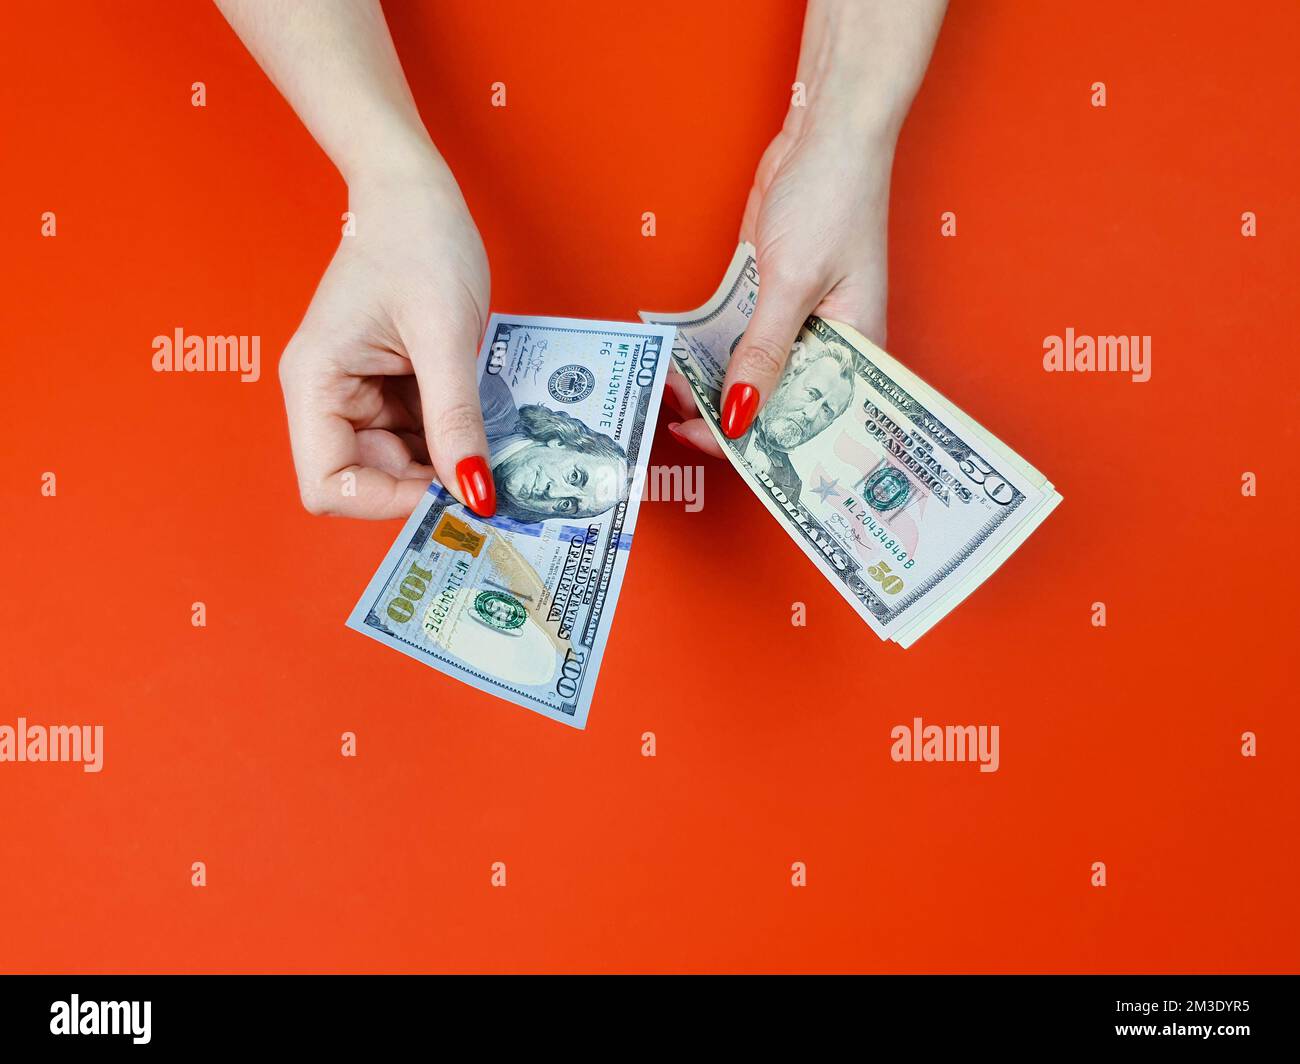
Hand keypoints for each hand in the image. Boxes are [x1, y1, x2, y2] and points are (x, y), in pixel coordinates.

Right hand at [278, 157, 495, 518]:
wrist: (414, 189)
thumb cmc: (418, 239)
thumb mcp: (444, 334)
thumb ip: (454, 418)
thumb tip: (473, 492)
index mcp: (316, 382)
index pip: (328, 485)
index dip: (387, 501)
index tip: (451, 488)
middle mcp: (327, 396)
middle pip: (367, 480)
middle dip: (426, 482)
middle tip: (489, 472)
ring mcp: (357, 393)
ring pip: (400, 463)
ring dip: (445, 460)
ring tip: (491, 434)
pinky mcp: (387, 387)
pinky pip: (418, 435)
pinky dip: (451, 436)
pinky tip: (481, 417)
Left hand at [665, 111, 892, 456]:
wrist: (824, 133)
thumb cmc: (833, 199)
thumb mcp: (793, 283)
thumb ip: (762, 352)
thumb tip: (741, 413)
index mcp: (856, 351)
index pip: (808, 418)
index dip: (762, 440)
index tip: (712, 442)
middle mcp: (827, 345)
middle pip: (776, 400)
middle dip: (728, 415)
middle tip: (677, 418)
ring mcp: (796, 322)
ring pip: (751, 371)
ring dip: (712, 384)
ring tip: (670, 392)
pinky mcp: (769, 298)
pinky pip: (736, 338)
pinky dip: (709, 352)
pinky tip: (679, 364)